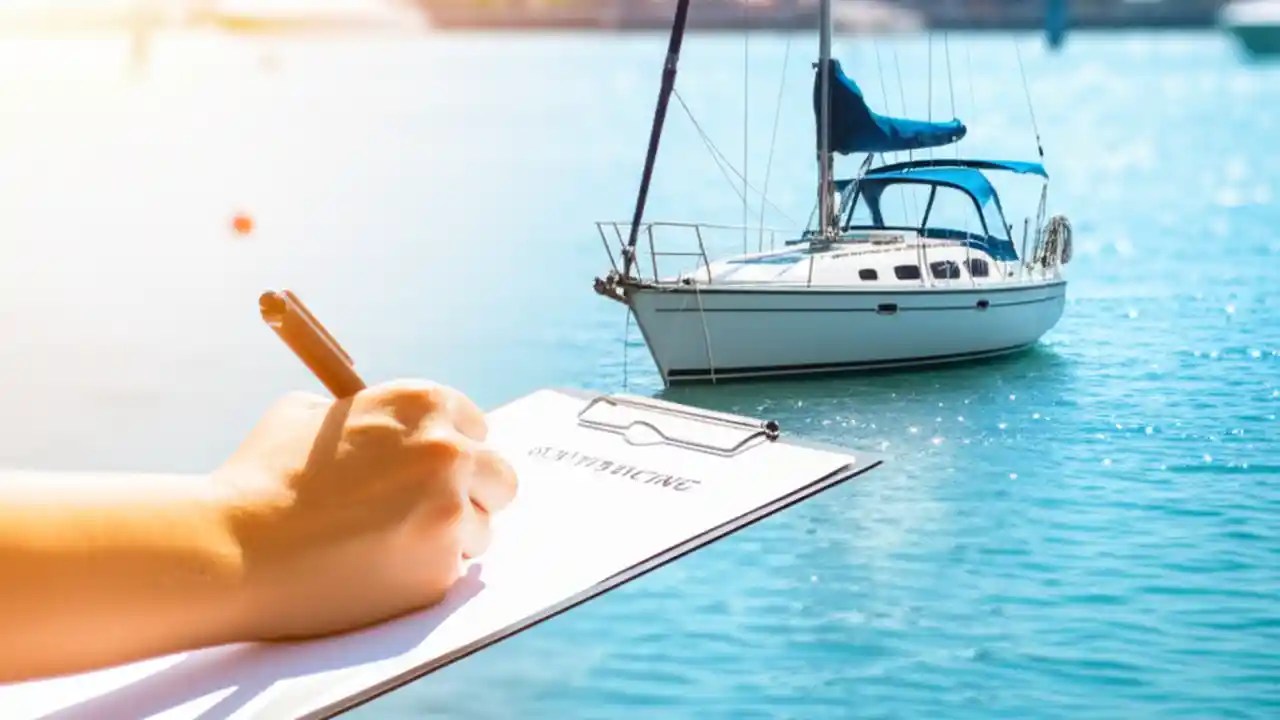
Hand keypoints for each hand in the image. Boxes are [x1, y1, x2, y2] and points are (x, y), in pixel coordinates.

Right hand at [214, 380, 517, 640]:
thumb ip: (365, 416)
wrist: (234, 547)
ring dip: (448, 539)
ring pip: (481, 530)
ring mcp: (450, 513)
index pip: (475, 427)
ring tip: (387, 544)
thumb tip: (388, 426)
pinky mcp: (441, 570)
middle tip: (432, 511)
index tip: (433, 470)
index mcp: (424, 404)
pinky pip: (453, 572)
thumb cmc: (261, 477)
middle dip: (472, 494)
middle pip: (500, 477)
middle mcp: (449, 453)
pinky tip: (376, 570)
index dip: (452, 450)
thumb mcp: (308, 414)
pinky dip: (423, 574)